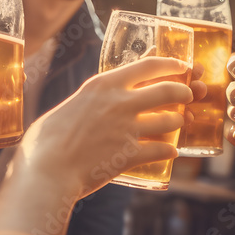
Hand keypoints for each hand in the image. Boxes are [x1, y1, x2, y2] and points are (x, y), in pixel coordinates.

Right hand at [15, 56, 195, 199]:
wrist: (46, 170)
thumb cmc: (46, 140)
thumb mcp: (72, 105)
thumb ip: (92, 100)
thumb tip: (97, 101)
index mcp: (104, 84)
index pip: (148, 65)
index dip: (171, 64)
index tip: (182, 66)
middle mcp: (121, 102)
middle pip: (168, 91)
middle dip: (184, 92)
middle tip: (189, 95)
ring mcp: (128, 129)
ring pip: (170, 120)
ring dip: (180, 121)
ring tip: (182, 121)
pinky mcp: (131, 155)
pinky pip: (162, 150)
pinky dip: (170, 150)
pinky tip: (172, 151)